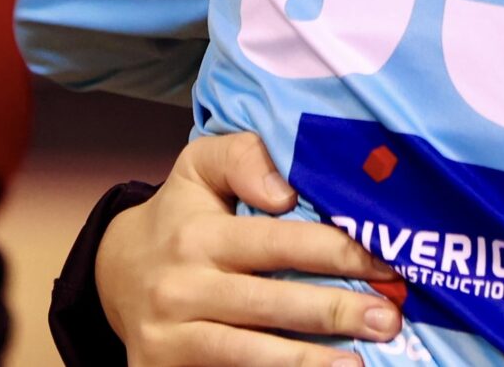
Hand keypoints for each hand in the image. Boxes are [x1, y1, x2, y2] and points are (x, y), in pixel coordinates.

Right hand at [99, 131, 402, 366]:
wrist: (115, 272)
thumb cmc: (180, 214)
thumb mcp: (200, 166)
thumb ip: (244, 157)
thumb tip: (284, 191)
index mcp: (199, 236)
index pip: (279, 244)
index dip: (336, 252)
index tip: (384, 262)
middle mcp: (181, 288)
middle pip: (269, 303)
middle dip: (334, 312)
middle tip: (388, 319)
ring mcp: (169, 337)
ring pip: (246, 352)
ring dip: (305, 361)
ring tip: (357, 364)